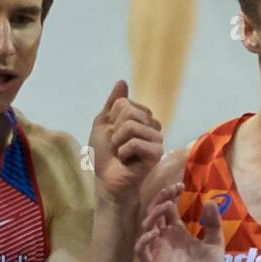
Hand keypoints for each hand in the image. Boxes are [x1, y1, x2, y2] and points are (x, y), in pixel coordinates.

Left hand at [89, 81, 162, 202]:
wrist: (107, 179)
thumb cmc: (105, 154)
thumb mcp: (103, 124)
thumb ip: (112, 103)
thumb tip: (122, 81)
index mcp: (142, 117)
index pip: (124, 103)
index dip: (111, 119)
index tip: (112, 134)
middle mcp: (152, 126)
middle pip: (128, 112)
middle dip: (115, 130)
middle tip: (117, 145)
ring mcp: (156, 139)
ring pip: (132, 126)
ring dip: (118, 142)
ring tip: (121, 153)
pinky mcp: (157, 153)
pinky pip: (135, 142)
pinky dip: (124, 152)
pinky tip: (127, 160)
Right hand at [135, 184, 225, 261]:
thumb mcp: (215, 245)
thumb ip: (213, 225)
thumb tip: (210, 202)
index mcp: (177, 233)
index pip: (169, 209)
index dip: (171, 195)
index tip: (180, 185)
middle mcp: (165, 239)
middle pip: (155, 213)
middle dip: (161, 199)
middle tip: (171, 189)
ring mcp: (157, 251)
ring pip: (146, 228)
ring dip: (153, 215)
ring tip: (166, 206)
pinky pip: (142, 250)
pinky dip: (144, 240)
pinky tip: (153, 232)